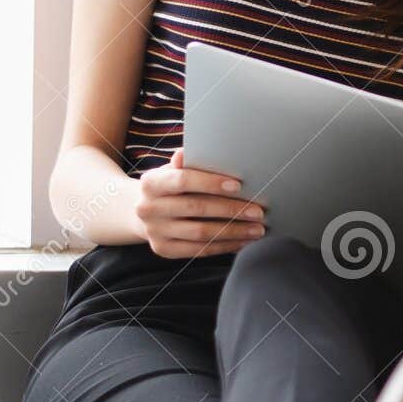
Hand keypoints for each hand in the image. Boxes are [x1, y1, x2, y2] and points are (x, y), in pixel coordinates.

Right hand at [135, 147, 268, 258]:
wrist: (144, 212)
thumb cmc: (168, 186)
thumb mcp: (172, 170)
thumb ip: (185, 162)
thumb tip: (187, 151)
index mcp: (151, 183)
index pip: (183, 181)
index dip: (211, 183)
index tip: (238, 186)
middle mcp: (148, 208)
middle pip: (196, 208)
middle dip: (231, 210)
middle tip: (258, 211)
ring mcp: (155, 232)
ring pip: (201, 234)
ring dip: (233, 231)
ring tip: (257, 229)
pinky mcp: (164, 250)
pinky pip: (200, 250)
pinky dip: (225, 246)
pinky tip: (243, 240)